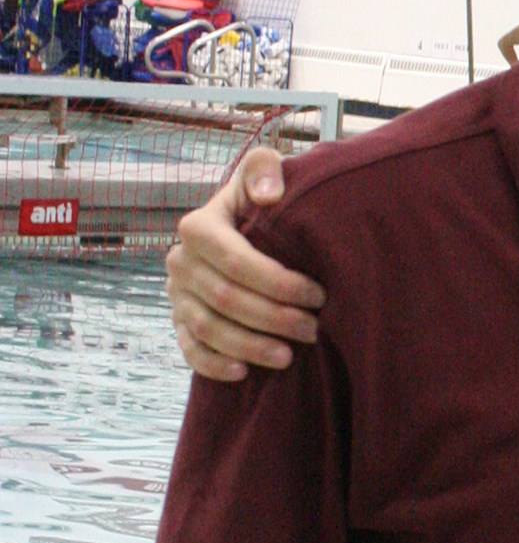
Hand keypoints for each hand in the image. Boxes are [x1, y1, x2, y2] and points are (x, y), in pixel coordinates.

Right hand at [165, 147, 325, 380]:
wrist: (243, 221)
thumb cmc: (262, 198)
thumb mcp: (264, 170)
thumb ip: (264, 170)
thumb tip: (268, 196)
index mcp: (198, 227)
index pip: (236, 261)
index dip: (278, 281)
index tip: (318, 293)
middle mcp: (180, 261)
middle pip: (225, 299)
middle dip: (273, 318)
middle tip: (313, 329)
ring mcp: (176, 294)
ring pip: (208, 329)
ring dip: (250, 346)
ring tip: (289, 355)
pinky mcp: (178, 320)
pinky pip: (189, 349)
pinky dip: (214, 364)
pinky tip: (244, 372)